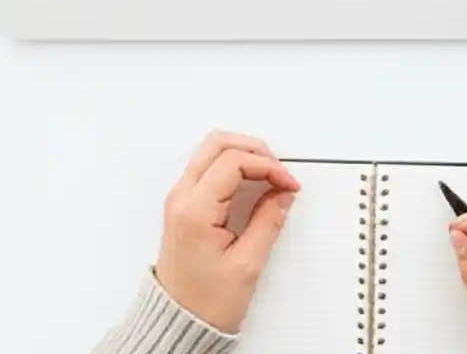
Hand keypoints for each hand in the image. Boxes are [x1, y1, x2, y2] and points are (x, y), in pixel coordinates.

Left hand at [154, 132, 300, 333]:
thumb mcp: (247, 264)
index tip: (288, 184)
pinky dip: (233, 166)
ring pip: (210, 150)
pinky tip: (253, 183)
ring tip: (269, 175)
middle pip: (217, 143)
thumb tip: (282, 194)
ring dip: (243, 154)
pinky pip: (207, 168)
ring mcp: (179, 199)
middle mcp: (181, 198)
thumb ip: (267, 222)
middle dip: (254, 149)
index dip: (268, 166)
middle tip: (279, 170)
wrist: (178, 321)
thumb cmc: (204, 303)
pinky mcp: (183, 205)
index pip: (233, 162)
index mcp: (194, 211)